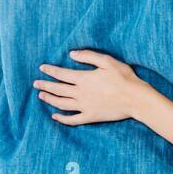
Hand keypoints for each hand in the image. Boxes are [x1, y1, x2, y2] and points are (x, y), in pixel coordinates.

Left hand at [34, 50, 153, 125]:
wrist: (136, 99)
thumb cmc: (124, 78)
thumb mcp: (108, 61)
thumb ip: (88, 56)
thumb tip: (71, 53)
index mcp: (84, 78)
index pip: (62, 74)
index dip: (50, 71)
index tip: (42, 68)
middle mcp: (81, 93)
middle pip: (58, 89)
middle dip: (45, 86)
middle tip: (36, 83)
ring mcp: (84, 106)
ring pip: (61, 104)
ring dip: (49, 100)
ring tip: (41, 96)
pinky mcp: (90, 116)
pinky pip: (72, 119)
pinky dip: (62, 118)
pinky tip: (55, 116)